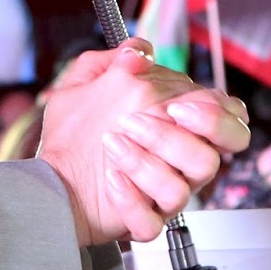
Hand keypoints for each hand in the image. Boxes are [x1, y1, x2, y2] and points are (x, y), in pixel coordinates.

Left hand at [36, 39, 249, 246]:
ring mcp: (161, 195)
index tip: (179, 104)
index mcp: (174, 128)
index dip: (217, 112)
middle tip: (167, 114)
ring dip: (148, 160)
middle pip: (216, 155)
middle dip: (197, 132)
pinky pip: (152, 220)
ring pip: (184, 187)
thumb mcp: (82, 86)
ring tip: (113, 142)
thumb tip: (140, 49)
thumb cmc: (70, 136)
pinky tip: (111, 177)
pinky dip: (130, 197)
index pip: (223, 119)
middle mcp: (175, 163)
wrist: (47, 178)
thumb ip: (112, 62)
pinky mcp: (143, 220)